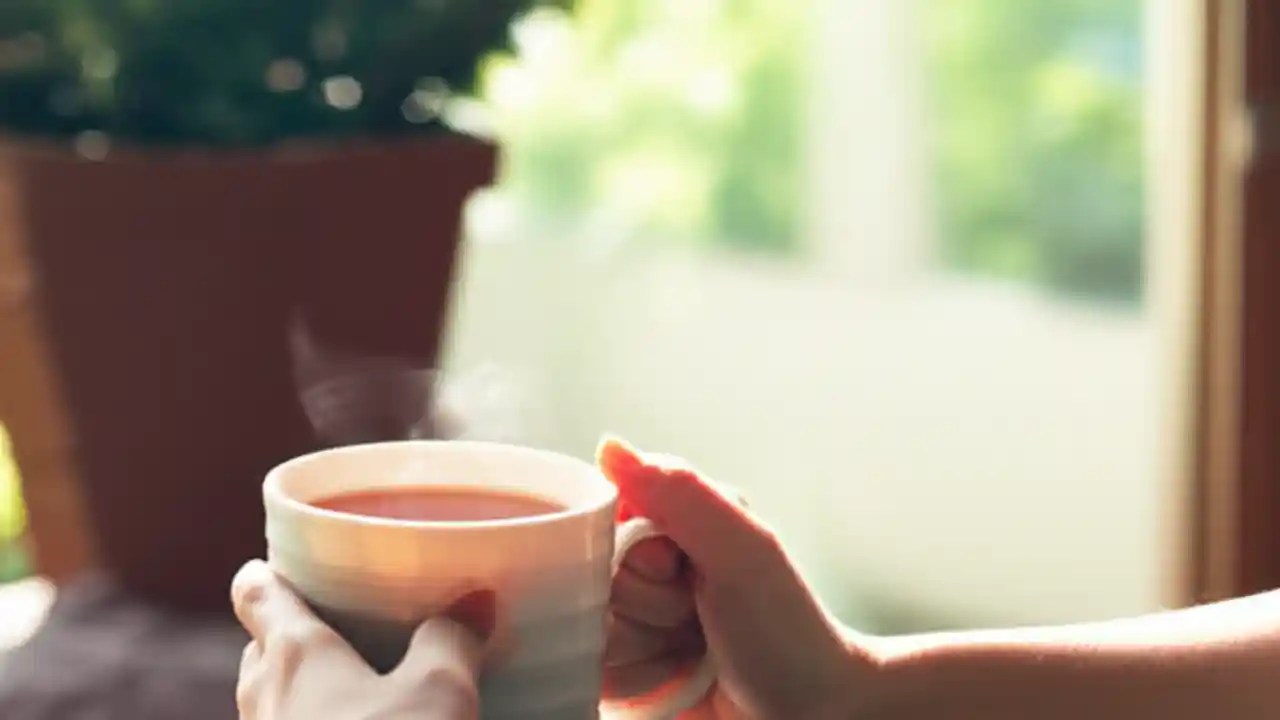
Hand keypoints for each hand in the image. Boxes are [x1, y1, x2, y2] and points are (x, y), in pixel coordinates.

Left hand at [231, 560, 490, 719]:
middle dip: (287, 634)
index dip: (265, 573)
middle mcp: (267, 699)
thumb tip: (476, 601)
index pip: (256, 594)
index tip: (279, 560)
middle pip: (260, 651)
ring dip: (305, 691)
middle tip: (335, 620)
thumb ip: (452, 639)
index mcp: (294, 653)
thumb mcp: (440, 691)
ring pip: (275, 704)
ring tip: (359, 684)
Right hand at [599, 438, 872, 718]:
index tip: (680, 569)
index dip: (637, 555)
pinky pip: (592, 674)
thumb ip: (681, 493)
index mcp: (669, 522)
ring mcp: (630, 622)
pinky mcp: (622, 672)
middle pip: (591, 579)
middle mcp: (644, 567)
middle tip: (697, 617)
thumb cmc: (787, 631)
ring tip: (694, 653)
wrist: (808, 714)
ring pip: (586, 628)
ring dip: (645, 650)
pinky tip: (677, 681)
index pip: (600, 522)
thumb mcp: (741, 550)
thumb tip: (610, 447)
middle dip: (647, 608)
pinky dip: (638, 684)